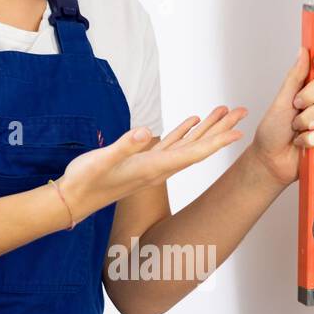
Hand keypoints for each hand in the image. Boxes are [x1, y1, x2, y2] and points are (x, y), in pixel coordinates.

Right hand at [59, 105, 248, 221]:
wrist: (72, 200)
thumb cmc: (85, 181)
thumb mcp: (102, 161)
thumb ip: (124, 146)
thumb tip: (146, 131)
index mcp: (153, 167)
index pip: (193, 154)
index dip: (216, 142)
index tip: (238, 132)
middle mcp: (158, 168)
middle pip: (198, 148)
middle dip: (220, 130)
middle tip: (241, 112)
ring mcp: (151, 166)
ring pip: (188, 145)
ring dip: (207, 129)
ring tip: (223, 112)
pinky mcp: (142, 162)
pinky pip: (171, 145)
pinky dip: (184, 132)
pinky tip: (191, 122)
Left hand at [248, 46, 313, 186]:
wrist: (271, 159)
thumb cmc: (272, 131)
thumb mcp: (280, 100)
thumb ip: (294, 77)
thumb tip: (303, 51)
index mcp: (313, 87)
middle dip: (313, 93)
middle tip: (297, 104)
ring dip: (308, 119)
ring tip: (297, 127)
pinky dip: (311, 138)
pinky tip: (303, 140)